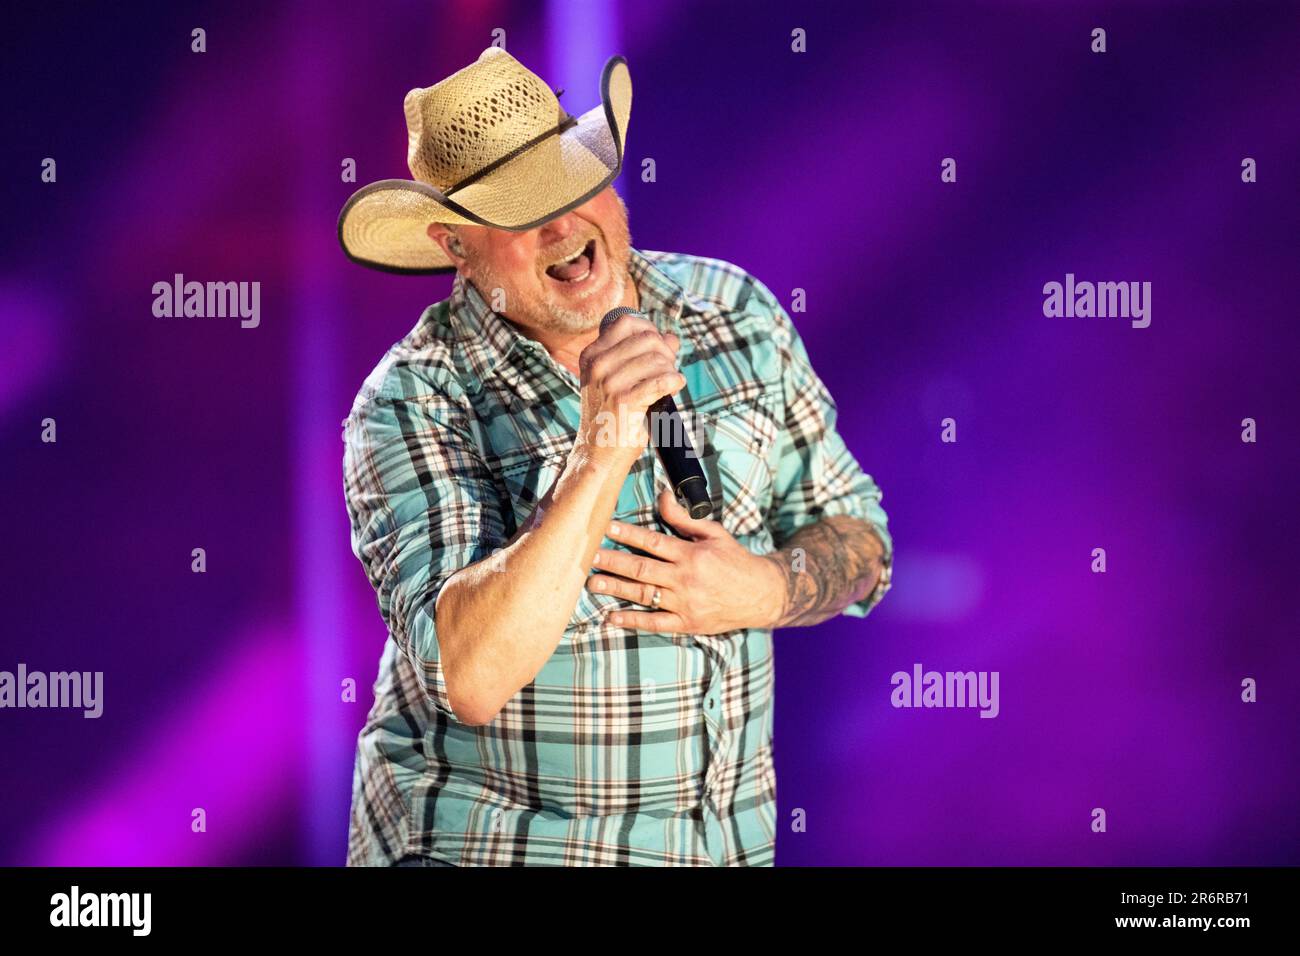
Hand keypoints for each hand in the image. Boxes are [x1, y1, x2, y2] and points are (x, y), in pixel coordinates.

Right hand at [571, 312, 682, 472]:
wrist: (598, 453)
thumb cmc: (613, 416)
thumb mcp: (620, 380)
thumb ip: (642, 355)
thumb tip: (671, 337)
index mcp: (592, 355)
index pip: (626, 322)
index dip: (650, 330)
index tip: (659, 348)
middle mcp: (597, 365)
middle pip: (648, 339)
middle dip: (666, 353)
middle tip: (668, 371)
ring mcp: (609, 382)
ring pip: (658, 360)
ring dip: (671, 371)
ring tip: (669, 386)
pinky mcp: (624, 401)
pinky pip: (661, 381)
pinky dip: (673, 382)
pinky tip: (674, 388)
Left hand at [585, 489, 785, 634]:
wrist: (760, 595)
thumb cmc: (735, 560)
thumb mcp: (714, 533)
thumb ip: (685, 518)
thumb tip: (662, 497)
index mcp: (692, 554)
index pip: (654, 542)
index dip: (628, 534)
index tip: (606, 528)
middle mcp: (686, 580)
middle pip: (642, 569)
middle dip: (613, 562)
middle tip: (589, 557)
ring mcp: (685, 604)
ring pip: (643, 595)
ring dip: (616, 589)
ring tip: (593, 583)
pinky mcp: (687, 623)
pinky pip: (655, 623)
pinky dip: (633, 621)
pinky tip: (612, 617)